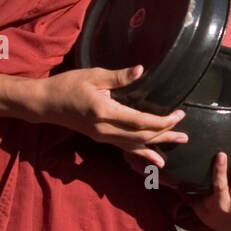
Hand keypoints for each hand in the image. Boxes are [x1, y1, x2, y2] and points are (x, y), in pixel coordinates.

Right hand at [38, 64, 188, 167]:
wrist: (46, 104)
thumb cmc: (68, 85)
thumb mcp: (93, 76)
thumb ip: (118, 77)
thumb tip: (141, 71)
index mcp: (105, 112)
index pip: (140, 122)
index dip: (162, 122)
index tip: (178, 115)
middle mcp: (106, 130)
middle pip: (142, 137)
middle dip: (165, 134)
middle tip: (185, 132)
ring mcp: (103, 137)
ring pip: (136, 145)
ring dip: (158, 145)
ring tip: (177, 145)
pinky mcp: (102, 138)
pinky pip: (126, 148)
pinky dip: (142, 153)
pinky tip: (155, 159)